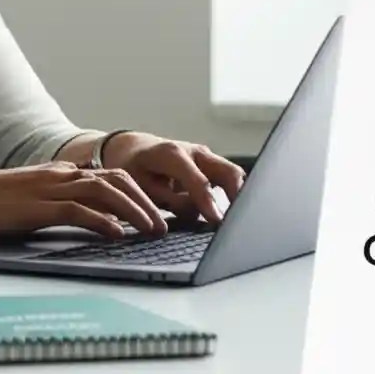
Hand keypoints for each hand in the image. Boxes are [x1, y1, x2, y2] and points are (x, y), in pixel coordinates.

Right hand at [0, 163, 169, 239]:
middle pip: (116, 178)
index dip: (138, 190)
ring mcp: (48, 188)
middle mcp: (59, 175)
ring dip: (134, 211)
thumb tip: (89, 216)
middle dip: (146, 199)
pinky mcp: (36, 207)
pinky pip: (77, 210)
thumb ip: (58, 201)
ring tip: (152, 229)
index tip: (157, 208)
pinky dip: (102, 221)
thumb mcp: (30, 198)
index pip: (110, 174)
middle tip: (165, 222)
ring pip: (104, 192)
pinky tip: (117, 233)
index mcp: (59, 172)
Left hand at [100, 132, 245, 223]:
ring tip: (238, 222)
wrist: (135, 150)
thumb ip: (167, 199)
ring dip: (238, 197)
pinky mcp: (212, 166)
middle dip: (238, 196)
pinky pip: (228, 180)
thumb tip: (196, 214)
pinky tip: (230, 215)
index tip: (217, 221)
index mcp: (172, 155)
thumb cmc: (134, 169)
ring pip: (233, 175)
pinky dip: (232, 196)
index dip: (208, 202)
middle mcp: (194, 152)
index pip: (198, 181)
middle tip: (240, 222)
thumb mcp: (139, 186)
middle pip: (228, 172)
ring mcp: (206, 158)